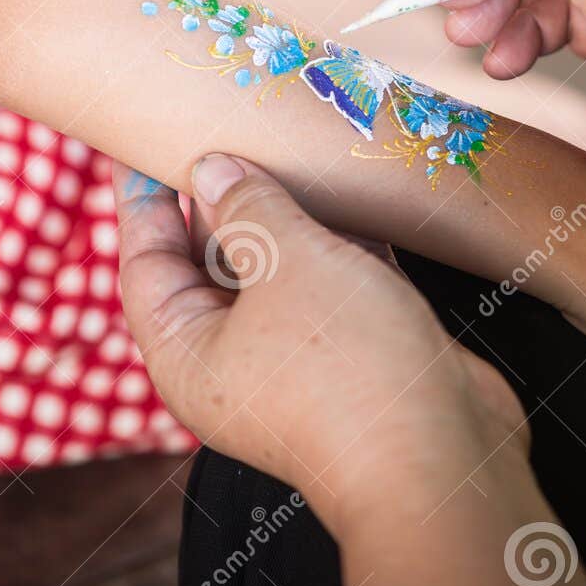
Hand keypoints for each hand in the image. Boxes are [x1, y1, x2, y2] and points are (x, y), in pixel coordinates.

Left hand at [112, 154, 524, 530]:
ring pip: (281, 270)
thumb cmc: (345, 368)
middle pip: (210, 263)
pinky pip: (335, 283)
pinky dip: (343, 241)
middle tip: (236, 124)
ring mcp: (296, 360)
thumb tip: (209, 170)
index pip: (145, 261)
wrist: (441, 461)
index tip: (147, 139)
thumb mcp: (287, 264)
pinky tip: (357, 190)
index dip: (144, 197)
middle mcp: (232, 360)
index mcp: (185, 352)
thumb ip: (247, 207)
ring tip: (296, 141)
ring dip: (291, 213)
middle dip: (225, 196)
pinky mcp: (356, 355)